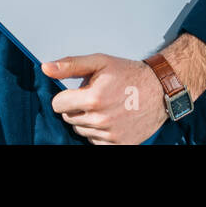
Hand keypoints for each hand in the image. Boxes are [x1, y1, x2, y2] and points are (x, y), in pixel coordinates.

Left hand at [42, 53, 167, 144]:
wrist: (159, 89)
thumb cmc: (128, 73)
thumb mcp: (99, 61)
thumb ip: (70, 65)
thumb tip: (45, 68)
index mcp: (93, 98)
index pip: (58, 105)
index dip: (65, 97)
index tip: (76, 92)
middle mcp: (101, 119)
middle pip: (69, 118)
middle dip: (76, 108)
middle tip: (94, 97)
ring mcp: (111, 134)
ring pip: (81, 131)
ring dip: (87, 120)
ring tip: (104, 107)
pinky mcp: (120, 144)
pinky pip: (95, 143)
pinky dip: (98, 133)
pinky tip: (110, 120)